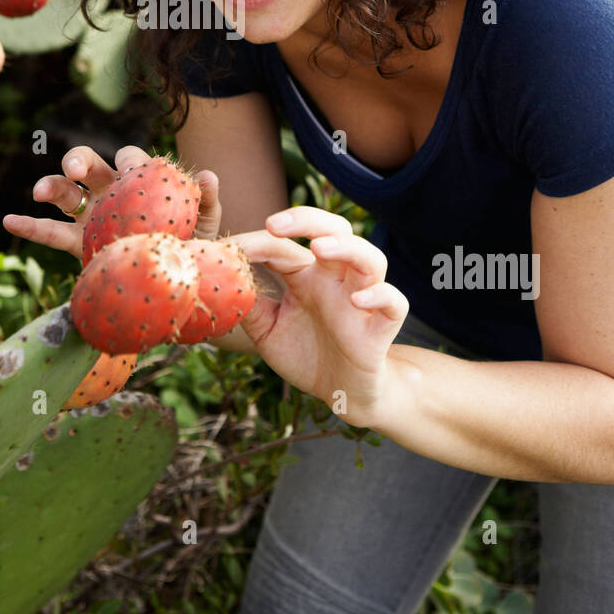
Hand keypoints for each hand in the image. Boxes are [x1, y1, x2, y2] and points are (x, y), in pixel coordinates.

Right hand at [2, 146, 220, 262]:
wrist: (185, 282)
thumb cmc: (197, 243)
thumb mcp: (206, 222)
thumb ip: (206, 199)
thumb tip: (208, 176)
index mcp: (140, 181)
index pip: (129, 159)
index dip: (128, 161)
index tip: (129, 172)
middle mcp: (112, 192)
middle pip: (90, 166)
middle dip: (78, 161)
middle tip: (74, 169)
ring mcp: (93, 216)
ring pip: (66, 194)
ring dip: (51, 186)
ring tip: (39, 191)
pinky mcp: (79, 244)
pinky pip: (51, 232)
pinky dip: (29, 226)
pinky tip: (9, 220)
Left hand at [230, 206, 408, 425]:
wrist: (339, 393)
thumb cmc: (304, 354)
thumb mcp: (266, 330)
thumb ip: (248, 304)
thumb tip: (218, 281)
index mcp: (306, 275)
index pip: (284, 246)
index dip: (258, 242)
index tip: (229, 248)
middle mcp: (335, 279)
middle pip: (334, 230)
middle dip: (306, 220)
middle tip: (275, 224)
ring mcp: (361, 299)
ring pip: (370, 257)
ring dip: (348, 248)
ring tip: (320, 248)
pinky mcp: (382, 327)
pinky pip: (394, 303)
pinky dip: (380, 296)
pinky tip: (358, 300)